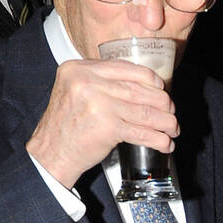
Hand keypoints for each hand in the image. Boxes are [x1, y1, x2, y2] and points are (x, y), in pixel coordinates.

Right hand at [26, 58, 177, 190]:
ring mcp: (98, 103)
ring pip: (143, 110)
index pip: (124, 67)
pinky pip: (141, 131)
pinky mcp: (108, 127)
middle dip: (161, 102)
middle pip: (137, 89)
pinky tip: (165, 143)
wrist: (49, 154)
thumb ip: (99, 82)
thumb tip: (141, 85)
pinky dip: (157, 139)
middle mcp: (88, 82)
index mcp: (79, 68)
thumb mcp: (74, 92)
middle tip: (171, 112)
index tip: (161, 88)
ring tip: (173, 129)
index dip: (149, 78)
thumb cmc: (64, 127)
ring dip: (164, 122)